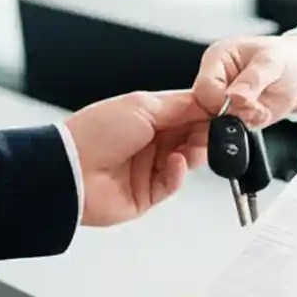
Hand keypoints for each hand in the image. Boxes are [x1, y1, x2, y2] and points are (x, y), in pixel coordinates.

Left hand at [65, 91, 210, 226]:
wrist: (71, 169)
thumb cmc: (96, 132)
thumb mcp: (143, 106)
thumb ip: (181, 106)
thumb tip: (210, 102)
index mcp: (147, 116)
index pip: (187, 113)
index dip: (206, 113)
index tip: (224, 112)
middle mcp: (149, 141)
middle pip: (190, 137)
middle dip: (204, 134)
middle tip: (216, 131)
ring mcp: (147, 168)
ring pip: (186, 161)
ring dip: (193, 153)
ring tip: (192, 149)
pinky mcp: (146, 195)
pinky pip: (172, 184)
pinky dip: (178, 174)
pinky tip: (174, 163)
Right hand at [193, 34, 296, 128]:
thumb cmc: (284, 58)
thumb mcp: (272, 61)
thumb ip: (252, 79)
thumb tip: (234, 97)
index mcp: (216, 59)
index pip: (204, 88)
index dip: (221, 101)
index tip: (244, 103)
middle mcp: (215, 82)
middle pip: (203, 110)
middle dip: (230, 116)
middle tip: (255, 110)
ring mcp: (222, 103)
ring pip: (215, 125)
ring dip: (239, 125)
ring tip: (261, 111)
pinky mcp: (233, 119)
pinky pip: (231, 134)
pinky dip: (247, 130)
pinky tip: (260, 116)